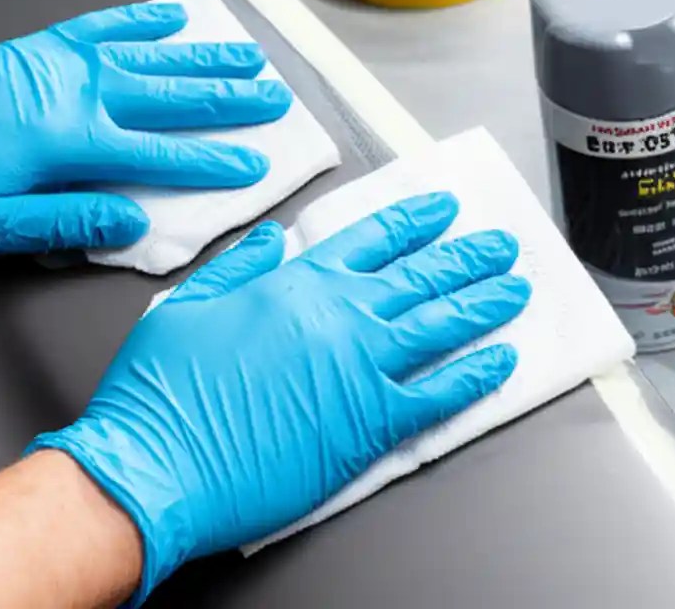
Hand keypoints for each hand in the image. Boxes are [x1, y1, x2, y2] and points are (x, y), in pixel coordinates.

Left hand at [0, 3, 291, 253]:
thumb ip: (71, 221)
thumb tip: (135, 219)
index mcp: (67, 143)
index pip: (160, 154)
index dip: (213, 161)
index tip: (253, 163)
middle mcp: (73, 94)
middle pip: (168, 95)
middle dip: (227, 100)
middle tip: (274, 100)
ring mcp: (59, 64)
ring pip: (149, 57)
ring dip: (202, 59)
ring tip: (247, 58)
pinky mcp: (40, 49)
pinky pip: (102, 27)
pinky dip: (141, 21)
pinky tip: (173, 19)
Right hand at [29, 192, 531, 603]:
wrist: (159, 465)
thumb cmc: (163, 394)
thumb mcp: (186, 305)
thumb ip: (239, 268)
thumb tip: (272, 241)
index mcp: (296, 284)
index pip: (373, 238)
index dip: (416, 221)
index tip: (444, 210)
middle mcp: (340, 317)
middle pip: (422, 276)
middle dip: (468, 256)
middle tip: (499, 246)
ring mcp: (362, 369)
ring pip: (443, 325)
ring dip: (485, 304)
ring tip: (515, 290)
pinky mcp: (372, 424)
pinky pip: (441, 394)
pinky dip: (477, 375)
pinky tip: (501, 361)